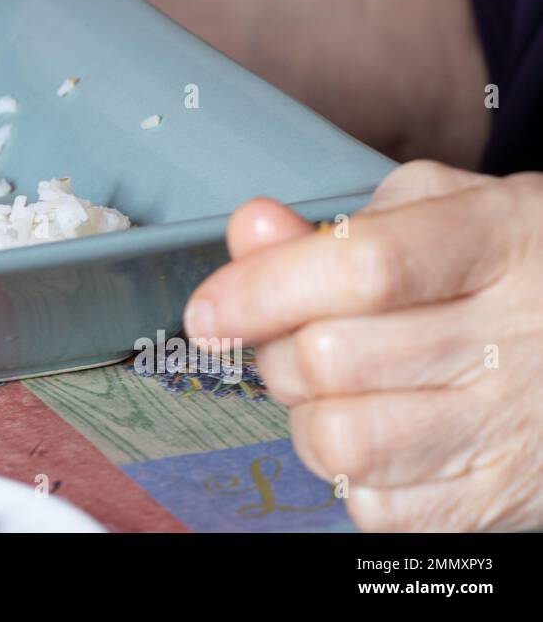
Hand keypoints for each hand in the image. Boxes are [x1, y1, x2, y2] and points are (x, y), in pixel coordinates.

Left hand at [184, 160, 542, 530]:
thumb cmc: (515, 273)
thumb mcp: (447, 215)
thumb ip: (342, 224)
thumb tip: (252, 230)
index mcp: (498, 243)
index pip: (363, 267)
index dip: (265, 288)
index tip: (207, 311)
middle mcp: (512, 338)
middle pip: (332, 358)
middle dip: (279, 349)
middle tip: (300, 337)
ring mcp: (508, 428)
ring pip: (342, 440)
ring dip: (309, 414)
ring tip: (340, 388)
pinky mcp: (496, 500)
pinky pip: (374, 506)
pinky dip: (351, 475)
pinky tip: (383, 432)